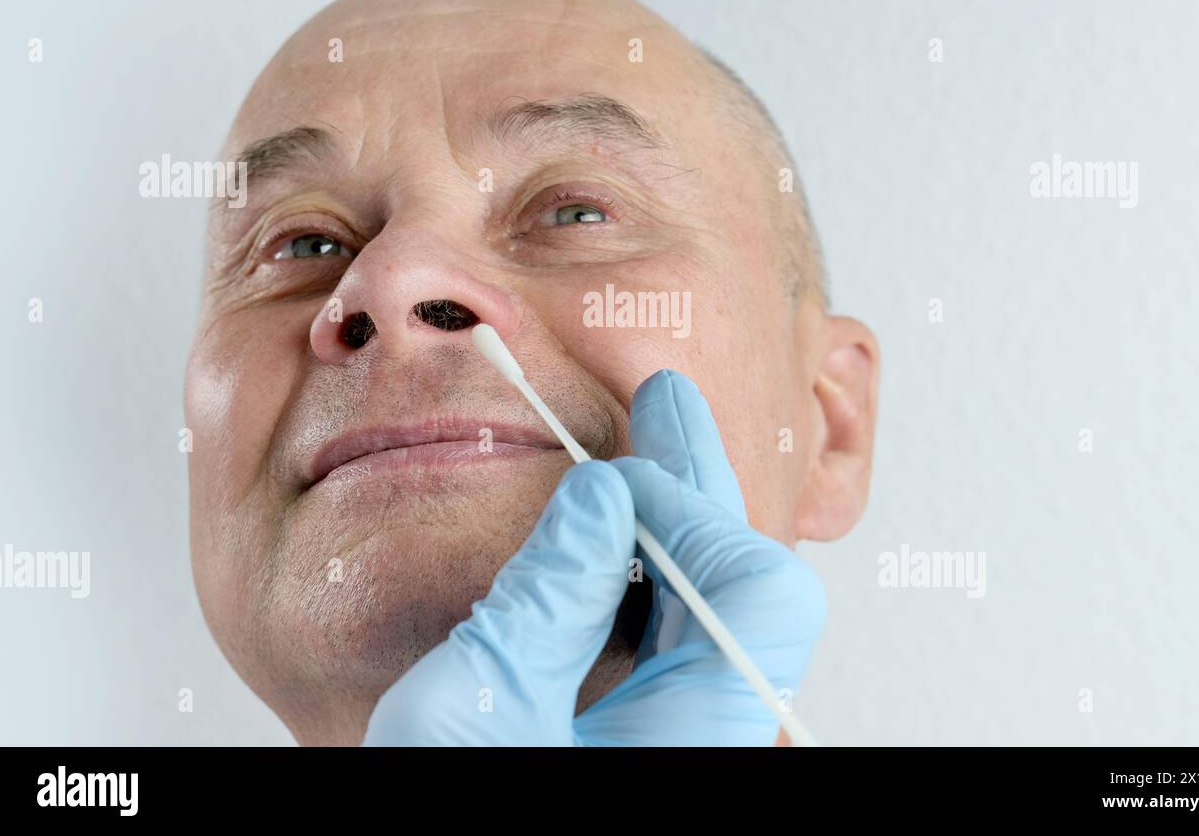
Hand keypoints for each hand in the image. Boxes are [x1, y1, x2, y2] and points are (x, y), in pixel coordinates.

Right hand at [362, 370, 825, 745]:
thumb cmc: (444, 833)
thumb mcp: (471, 719)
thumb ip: (544, 602)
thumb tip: (597, 501)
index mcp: (692, 740)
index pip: (754, 587)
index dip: (694, 507)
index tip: (622, 469)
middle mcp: (707, 743)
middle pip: (744, 591)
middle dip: (695, 490)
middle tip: (662, 406)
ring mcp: (682, 746)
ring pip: (711, 616)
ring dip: (671, 529)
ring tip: (637, 456)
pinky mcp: (648, 750)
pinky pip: (671, 650)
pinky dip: (641, 581)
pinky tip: (608, 541)